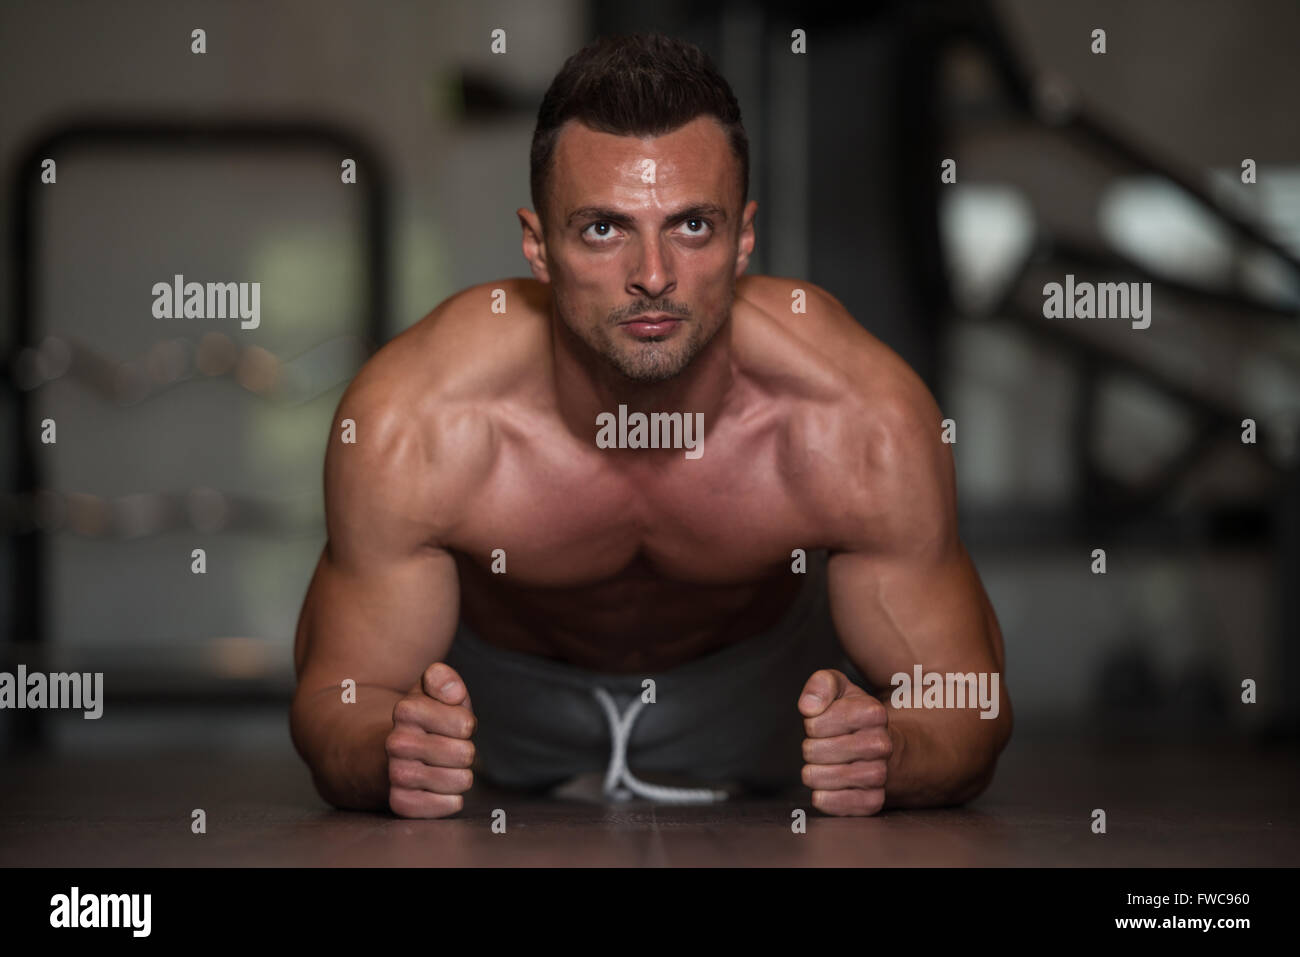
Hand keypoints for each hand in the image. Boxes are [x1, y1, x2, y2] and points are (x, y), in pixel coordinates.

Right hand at [385, 662, 475, 817]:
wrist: (388, 754)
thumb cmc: (424, 721)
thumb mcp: (431, 692)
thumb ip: (444, 680)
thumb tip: (453, 692)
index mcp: (405, 711)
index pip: (465, 724)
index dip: (465, 724)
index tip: (450, 724)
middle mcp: (396, 743)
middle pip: (465, 753)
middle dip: (465, 751)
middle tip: (448, 748)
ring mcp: (395, 775)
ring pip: (460, 781)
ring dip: (460, 775)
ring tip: (444, 767)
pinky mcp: (400, 803)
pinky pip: (446, 805)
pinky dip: (451, 799)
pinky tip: (440, 788)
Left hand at [798, 668, 892, 815]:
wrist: (878, 746)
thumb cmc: (851, 715)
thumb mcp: (839, 688)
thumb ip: (822, 684)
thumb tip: (808, 706)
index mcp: (873, 713)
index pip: (815, 724)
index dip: (812, 724)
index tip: (823, 723)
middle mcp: (882, 745)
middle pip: (815, 751)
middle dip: (810, 748)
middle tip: (823, 745)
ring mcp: (879, 775)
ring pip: (824, 778)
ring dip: (814, 773)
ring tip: (824, 765)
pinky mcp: (873, 801)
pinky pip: (837, 804)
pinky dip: (824, 798)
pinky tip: (826, 788)